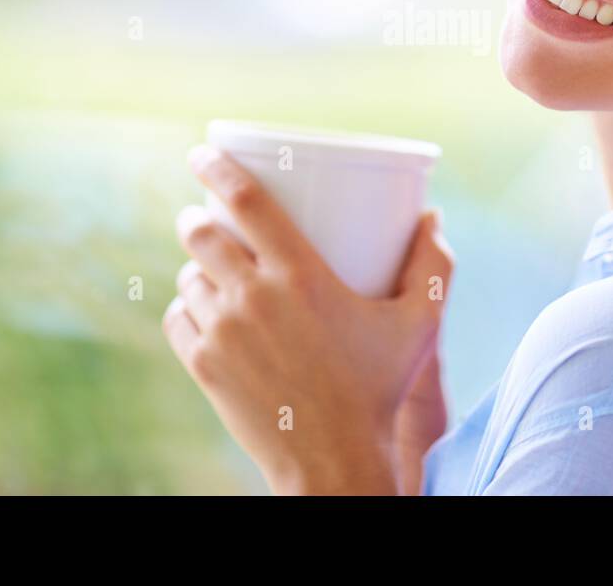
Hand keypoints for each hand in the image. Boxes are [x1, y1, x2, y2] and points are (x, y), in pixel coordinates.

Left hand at [162, 144, 453, 494]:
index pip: (245, 201)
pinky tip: (205, 310)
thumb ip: (433, 267)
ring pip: (189, 277)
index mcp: (301, 276)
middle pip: (202, 233)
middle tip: (207, 218)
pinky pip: (179, 318)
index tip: (203, 150)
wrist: (334, 462)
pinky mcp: (204, 367)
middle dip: (197, 217)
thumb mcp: (419, 325)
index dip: (217, 166)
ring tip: (214, 272)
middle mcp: (254, 297)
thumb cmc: (379, 390)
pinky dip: (188, 308)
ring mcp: (223, 333)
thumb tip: (432, 218)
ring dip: (197, 268)